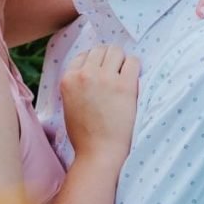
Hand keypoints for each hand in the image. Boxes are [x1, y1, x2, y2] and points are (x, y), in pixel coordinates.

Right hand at [60, 44, 139, 165]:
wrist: (99, 153)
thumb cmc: (85, 134)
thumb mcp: (70, 104)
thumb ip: (77, 84)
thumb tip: (91, 67)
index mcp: (68, 79)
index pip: (84, 55)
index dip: (95, 63)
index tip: (102, 72)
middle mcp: (85, 74)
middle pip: (101, 50)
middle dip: (109, 59)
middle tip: (115, 74)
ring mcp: (105, 78)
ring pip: (116, 51)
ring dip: (122, 61)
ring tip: (124, 76)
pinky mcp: (124, 85)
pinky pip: (133, 62)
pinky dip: (134, 68)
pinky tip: (133, 81)